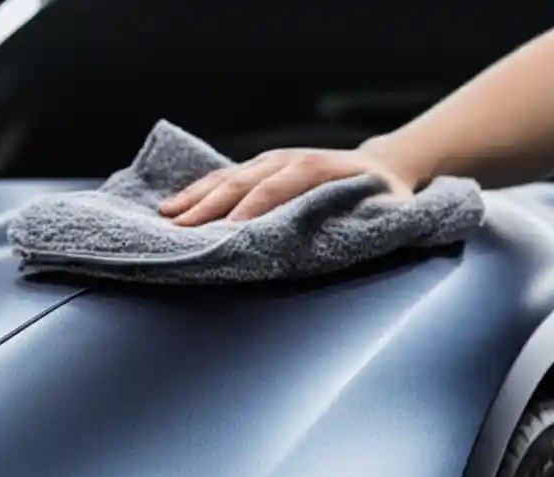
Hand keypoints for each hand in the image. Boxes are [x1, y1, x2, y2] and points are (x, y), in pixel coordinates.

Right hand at [158, 146, 418, 225]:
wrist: (382, 167)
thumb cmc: (384, 197)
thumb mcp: (386, 210)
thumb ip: (363, 221)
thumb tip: (341, 239)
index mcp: (314, 170)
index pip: (275, 190)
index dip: (250, 211)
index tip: (227, 233)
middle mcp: (287, 160)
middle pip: (241, 183)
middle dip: (209, 207)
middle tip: (182, 230)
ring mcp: (271, 160)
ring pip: (226, 178)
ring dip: (195, 198)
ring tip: (166, 218)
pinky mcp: (261, 166)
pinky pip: (224, 177)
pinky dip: (198, 191)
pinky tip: (173, 206)